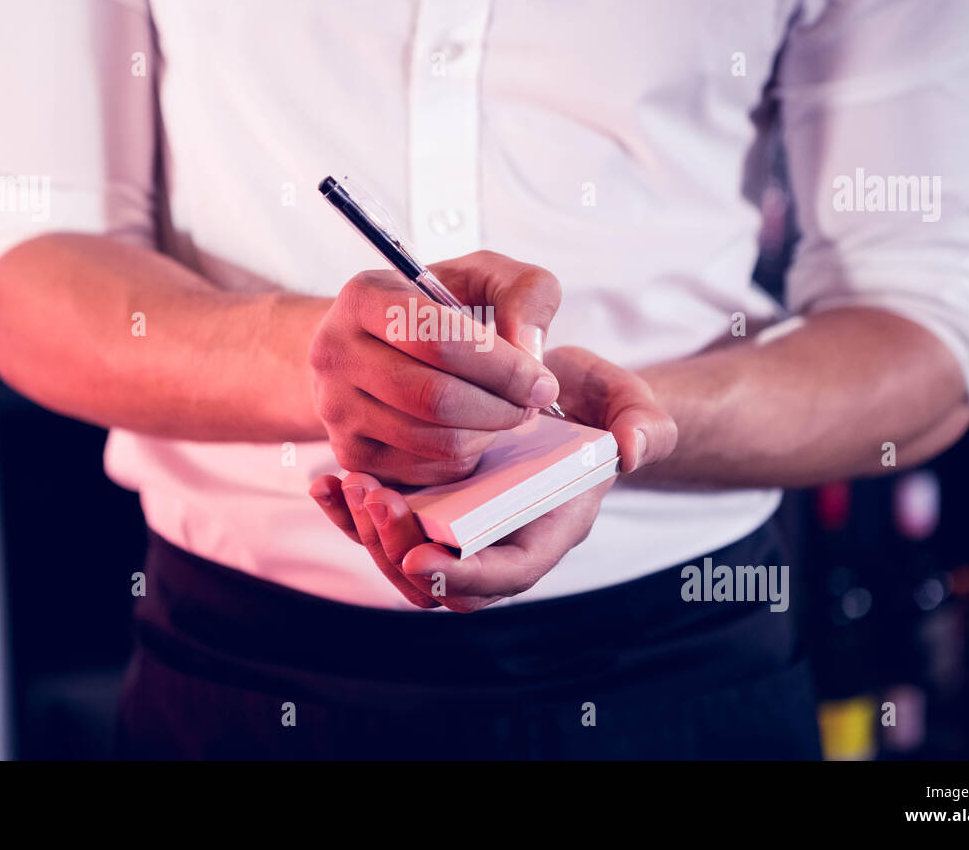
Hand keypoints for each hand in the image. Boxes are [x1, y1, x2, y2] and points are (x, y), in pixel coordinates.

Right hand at [308, 251, 563, 485]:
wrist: (377, 343)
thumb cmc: (440, 308)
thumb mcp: (486, 278)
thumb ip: (526, 293)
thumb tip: (530, 351)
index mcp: (364, 296)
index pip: (439, 339)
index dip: (503, 367)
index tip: (542, 380)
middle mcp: (336, 352)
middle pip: (435, 397)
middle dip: (501, 407)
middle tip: (531, 404)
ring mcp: (336, 407)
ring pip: (432, 440)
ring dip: (487, 433)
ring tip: (503, 413)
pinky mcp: (350, 453)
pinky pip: (425, 470)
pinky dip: (464, 456)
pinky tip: (472, 429)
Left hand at [309, 346, 676, 610]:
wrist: (546, 386)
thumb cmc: (588, 399)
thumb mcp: (624, 397)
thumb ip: (645, 421)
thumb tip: (632, 450)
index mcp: (550, 525)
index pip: (512, 573)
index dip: (467, 576)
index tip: (423, 557)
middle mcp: (499, 538)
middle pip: (442, 583)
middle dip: (400, 552)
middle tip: (373, 500)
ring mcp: (457, 527)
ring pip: (402, 561)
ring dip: (367, 533)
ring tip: (346, 483)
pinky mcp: (424, 507)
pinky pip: (379, 528)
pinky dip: (346, 513)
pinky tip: (323, 480)